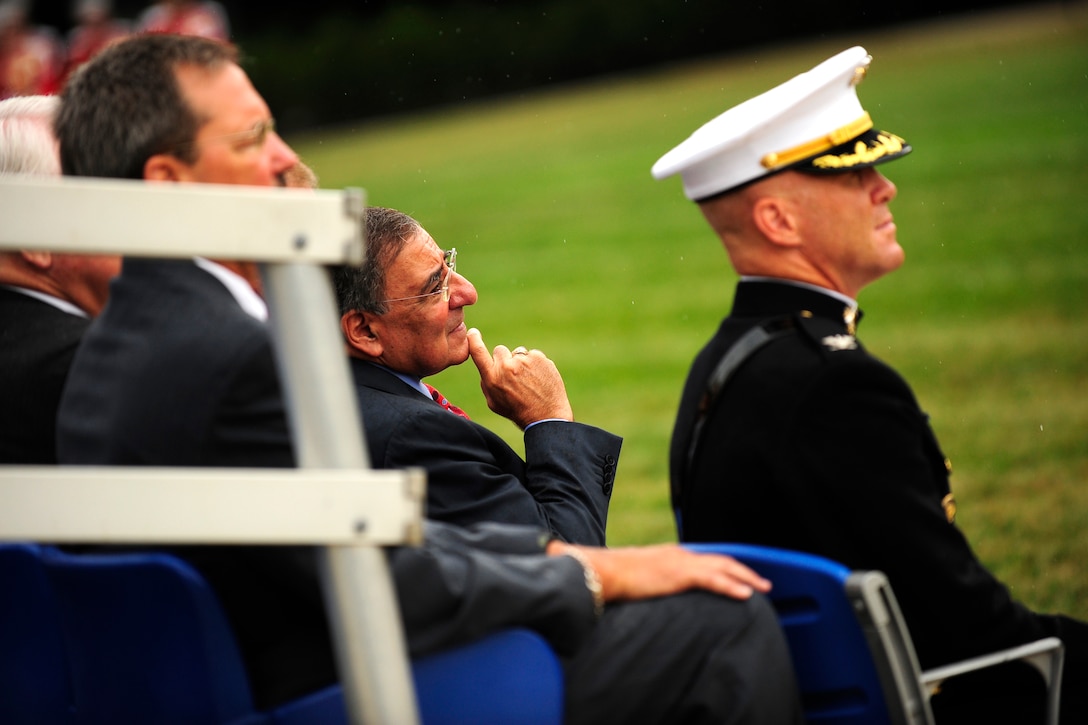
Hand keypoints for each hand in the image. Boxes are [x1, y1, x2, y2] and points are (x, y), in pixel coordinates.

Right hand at [467, 328, 573, 428]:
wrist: (546, 416)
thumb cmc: (518, 412)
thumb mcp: (494, 403)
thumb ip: (487, 382)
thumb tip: (487, 367)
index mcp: (492, 378)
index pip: (478, 352)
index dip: (473, 340)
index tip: (473, 333)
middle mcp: (507, 366)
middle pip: (500, 351)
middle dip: (504, 360)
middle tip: (513, 376)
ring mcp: (524, 360)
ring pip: (518, 353)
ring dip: (521, 363)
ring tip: (529, 381)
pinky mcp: (539, 358)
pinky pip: (533, 355)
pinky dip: (535, 365)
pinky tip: (538, 379)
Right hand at [548, 541, 770, 601]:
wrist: (603, 572)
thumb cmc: (614, 578)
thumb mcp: (639, 579)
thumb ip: (653, 583)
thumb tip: (655, 595)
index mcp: (671, 555)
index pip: (706, 560)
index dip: (727, 568)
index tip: (742, 577)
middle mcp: (679, 554)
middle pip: (720, 560)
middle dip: (744, 571)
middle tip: (764, 583)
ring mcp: (680, 562)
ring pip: (722, 567)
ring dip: (746, 577)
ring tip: (763, 588)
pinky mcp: (678, 574)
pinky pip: (713, 579)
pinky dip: (731, 585)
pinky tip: (746, 594)